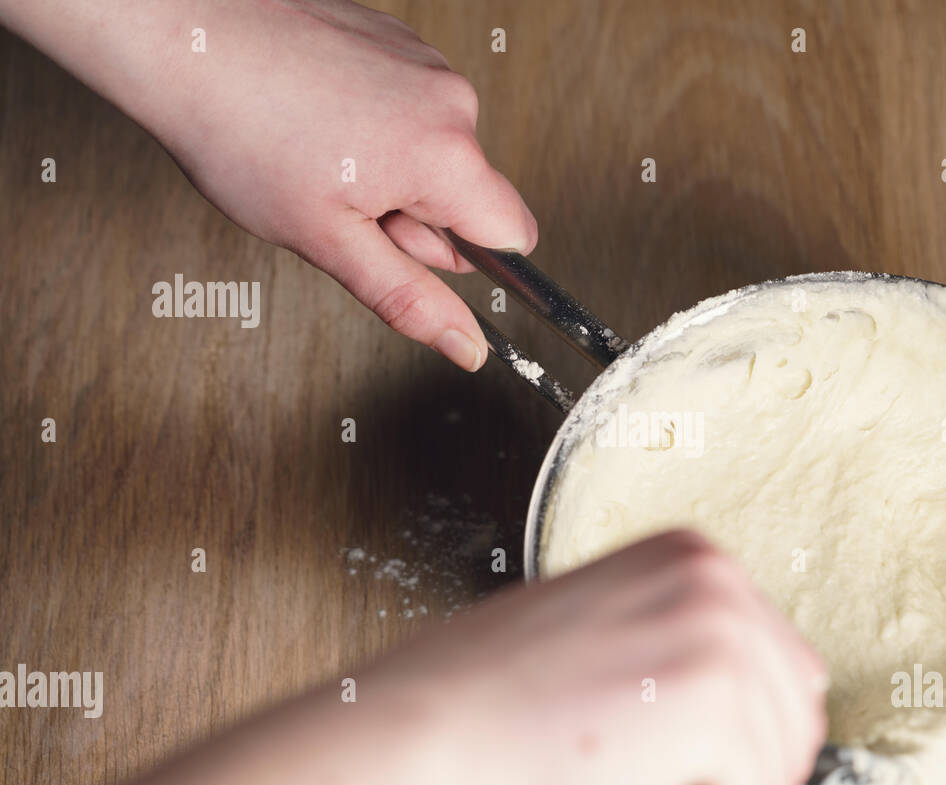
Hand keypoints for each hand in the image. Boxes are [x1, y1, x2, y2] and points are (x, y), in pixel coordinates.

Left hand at [1, 0, 535, 368]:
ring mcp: (424, 62)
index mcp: (445, 156)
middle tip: (341, 205)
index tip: (413, 254)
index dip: (469, 260)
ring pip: (437, 150)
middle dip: (416, 216)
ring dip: (392, 170)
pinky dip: (375, 124)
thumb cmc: (239, 129)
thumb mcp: (329, 242)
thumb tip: (466, 346)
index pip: (516, 236)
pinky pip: (411, 106)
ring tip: (320, 157)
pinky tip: (318, 119)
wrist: (184, 32)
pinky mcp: (397, 38)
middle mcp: (450, 100)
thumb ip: (410, 300)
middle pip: (469, 193)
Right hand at [2, 532, 824, 784]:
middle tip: (633, 768)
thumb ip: (687, 642)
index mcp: (694, 556)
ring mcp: (724, 636)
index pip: (781, 665)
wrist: (427, 739)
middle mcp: (718, 580)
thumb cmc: (495, 702)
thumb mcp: (612, 634)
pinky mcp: (718, 706)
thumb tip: (762, 694)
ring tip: (617, 778)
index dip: (723, 731)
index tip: (649, 735)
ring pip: (777, 771)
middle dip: (724, 770)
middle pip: (795, 720)